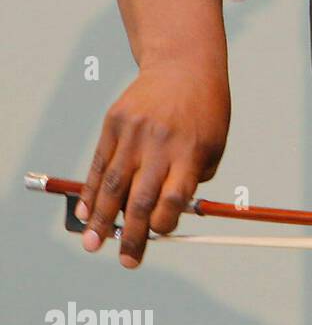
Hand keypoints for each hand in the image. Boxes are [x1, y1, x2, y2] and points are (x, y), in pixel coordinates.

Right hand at [77, 60, 229, 266]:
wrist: (184, 64)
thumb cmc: (204, 111)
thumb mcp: (214, 143)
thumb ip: (193, 180)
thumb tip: (162, 218)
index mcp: (191, 151)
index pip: (173, 199)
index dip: (163, 223)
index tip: (158, 234)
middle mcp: (161, 143)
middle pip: (140, 199)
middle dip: (131, 235)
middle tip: (127, 260)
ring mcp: (135, 132)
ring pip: (113, 184)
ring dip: (101, 219)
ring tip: (93, 244)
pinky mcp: (115, 121)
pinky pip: (99, 163)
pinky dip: (90, 190)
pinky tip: (84, 212)